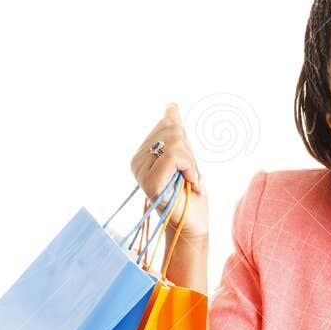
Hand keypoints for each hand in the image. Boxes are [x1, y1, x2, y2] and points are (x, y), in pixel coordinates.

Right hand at [130, 103, 207, 242]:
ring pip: (175, 142)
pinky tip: (190, 183)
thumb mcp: (186, 157)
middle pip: (172, 130)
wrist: (194, 223)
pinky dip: (190, 169)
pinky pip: (174, 156)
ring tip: (190, 181)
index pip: (168, 124)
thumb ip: (176, 133)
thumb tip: (171, 106)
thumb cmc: (190, 194)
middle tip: (190, 175)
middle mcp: (137, 160)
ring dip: (192, 163)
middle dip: (190, 152)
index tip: (187, 167)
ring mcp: (141, 171)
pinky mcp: (149, 181)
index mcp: (143, 153)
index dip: (186, 143)